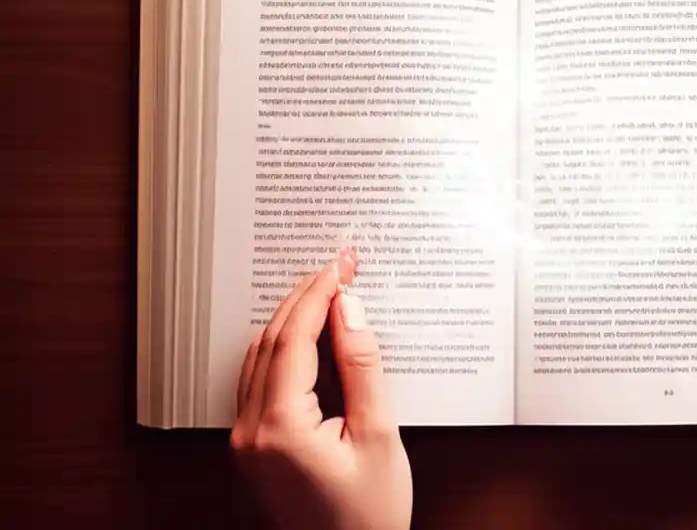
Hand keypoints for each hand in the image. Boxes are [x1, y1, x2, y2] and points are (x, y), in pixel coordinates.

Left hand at [231, 249, 411, 529]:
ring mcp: (244, 442)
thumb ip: (362, 367)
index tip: (342, 265)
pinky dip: (282, 350)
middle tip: (338, 267)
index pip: (294, 338)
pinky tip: (308, 338)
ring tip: (326, 293)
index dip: (319, 294)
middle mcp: (250, 431)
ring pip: (258, 358)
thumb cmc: (366, 517)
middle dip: (304, 297)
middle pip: (270, 341)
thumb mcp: (379, 436)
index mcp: (280, 427)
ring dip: (290, 320)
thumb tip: (351, 311)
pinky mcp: (251, 449)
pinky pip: (258, 382)